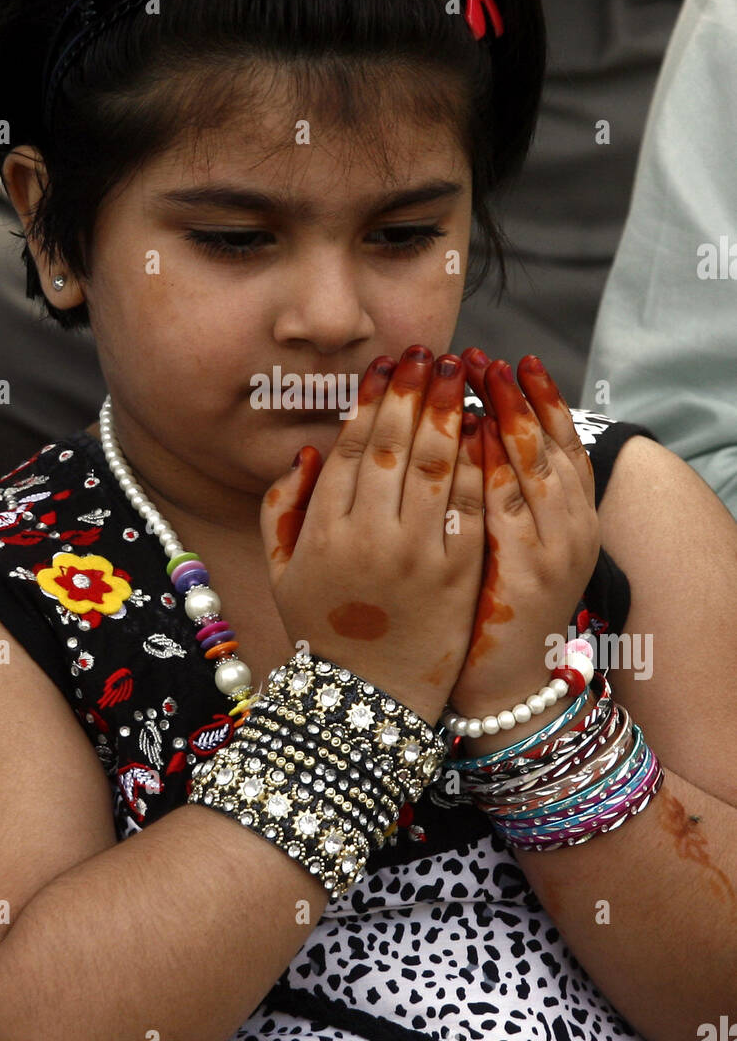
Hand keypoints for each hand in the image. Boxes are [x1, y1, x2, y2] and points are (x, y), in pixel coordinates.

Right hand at [259, 347, 484, 725]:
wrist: (367, 700)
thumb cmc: (319, 629)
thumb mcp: (280, 571)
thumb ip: (283, 507)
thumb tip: (309, 450)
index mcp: (325, 531)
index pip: (350, 446)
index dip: (371, 400)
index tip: (386, 366)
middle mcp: (371, 535)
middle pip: (396, 444)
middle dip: (414, 391)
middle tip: (428, 354)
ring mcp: (420, 554)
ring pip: (439, 464)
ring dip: (451, 412)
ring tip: (460, 375)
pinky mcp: (461, 572)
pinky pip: (473, 503)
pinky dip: (480, 461)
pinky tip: (485, 428)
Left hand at [449, 349, 599, 721]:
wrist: (504, 685)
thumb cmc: (498, 607)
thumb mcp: (514, 544)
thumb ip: (507, 493)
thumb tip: (478, 429)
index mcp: (573, 519)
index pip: (563, 442)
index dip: (539, 397)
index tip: (514, 358)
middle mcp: (573, 528)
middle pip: (549, 443)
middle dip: (514, 394)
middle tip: (481, 356)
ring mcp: (553, 550)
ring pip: (534, 466)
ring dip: (504, 415)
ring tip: (473, 377)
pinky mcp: (521, 573)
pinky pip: (505, 506)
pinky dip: (490, 465)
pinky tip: (468, 433)